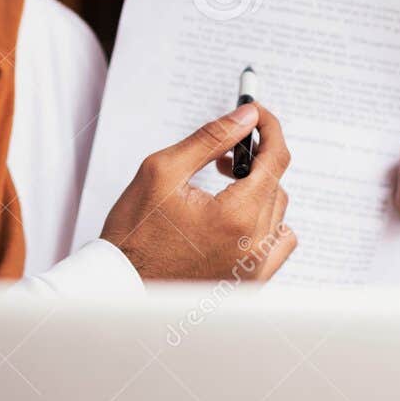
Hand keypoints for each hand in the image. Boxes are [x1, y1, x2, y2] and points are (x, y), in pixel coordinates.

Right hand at [101, 102, 296, 281]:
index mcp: (237, 217)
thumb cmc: (135, 235)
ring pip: (277, 212)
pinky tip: (239, 215)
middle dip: (255, 159)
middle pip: (276, 184)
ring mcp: (254, 269)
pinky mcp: (249, 282)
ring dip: (258, 189)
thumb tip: (246, 118)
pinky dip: (266, 222)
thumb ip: (210, 139)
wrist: (121, 285)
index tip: (256, 115)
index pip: (275, 160)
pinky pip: (278, 244)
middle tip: (224, 152)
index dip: (269, 129)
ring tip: (224, 183)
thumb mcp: (163, 171)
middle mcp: (253, 247)